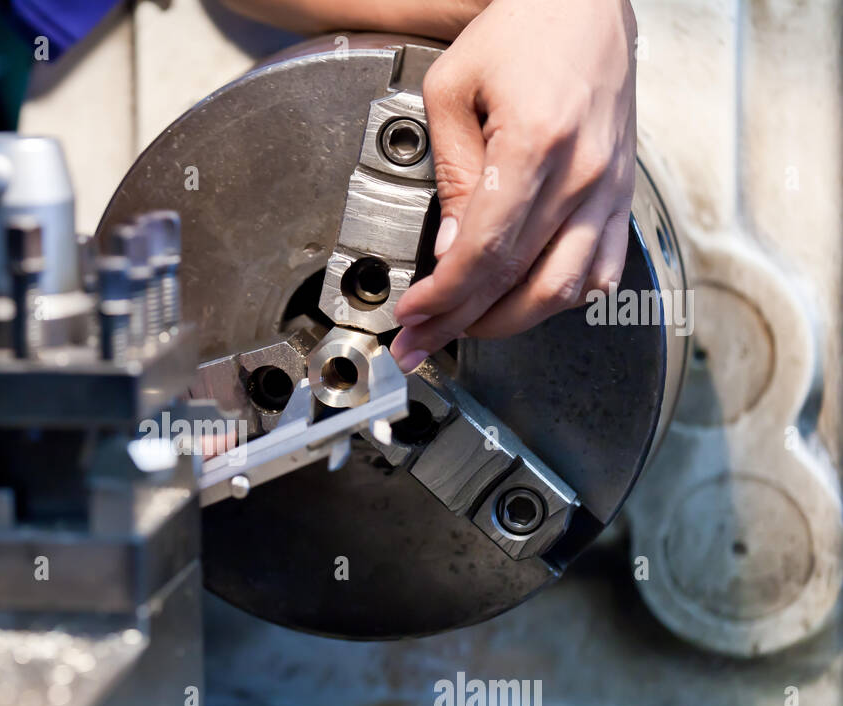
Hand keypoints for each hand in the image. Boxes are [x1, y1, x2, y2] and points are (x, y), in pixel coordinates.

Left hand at [390, 0, 637, 370]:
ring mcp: (609, 189)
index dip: (443, 297)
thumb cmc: (521, 32)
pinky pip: (601, 270)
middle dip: (461, 323)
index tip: (412, 316)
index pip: (484, 251)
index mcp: (536, 142)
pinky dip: (561, 299)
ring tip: (465, 327)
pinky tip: (524, 303)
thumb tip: (446, 250)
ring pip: (564, 289)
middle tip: (421, 344)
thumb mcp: (453, 91)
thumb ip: (451, 175)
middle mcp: (582, 173)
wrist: (582, 4)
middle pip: (519, 280)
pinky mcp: (621, 195)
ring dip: (509, 321)